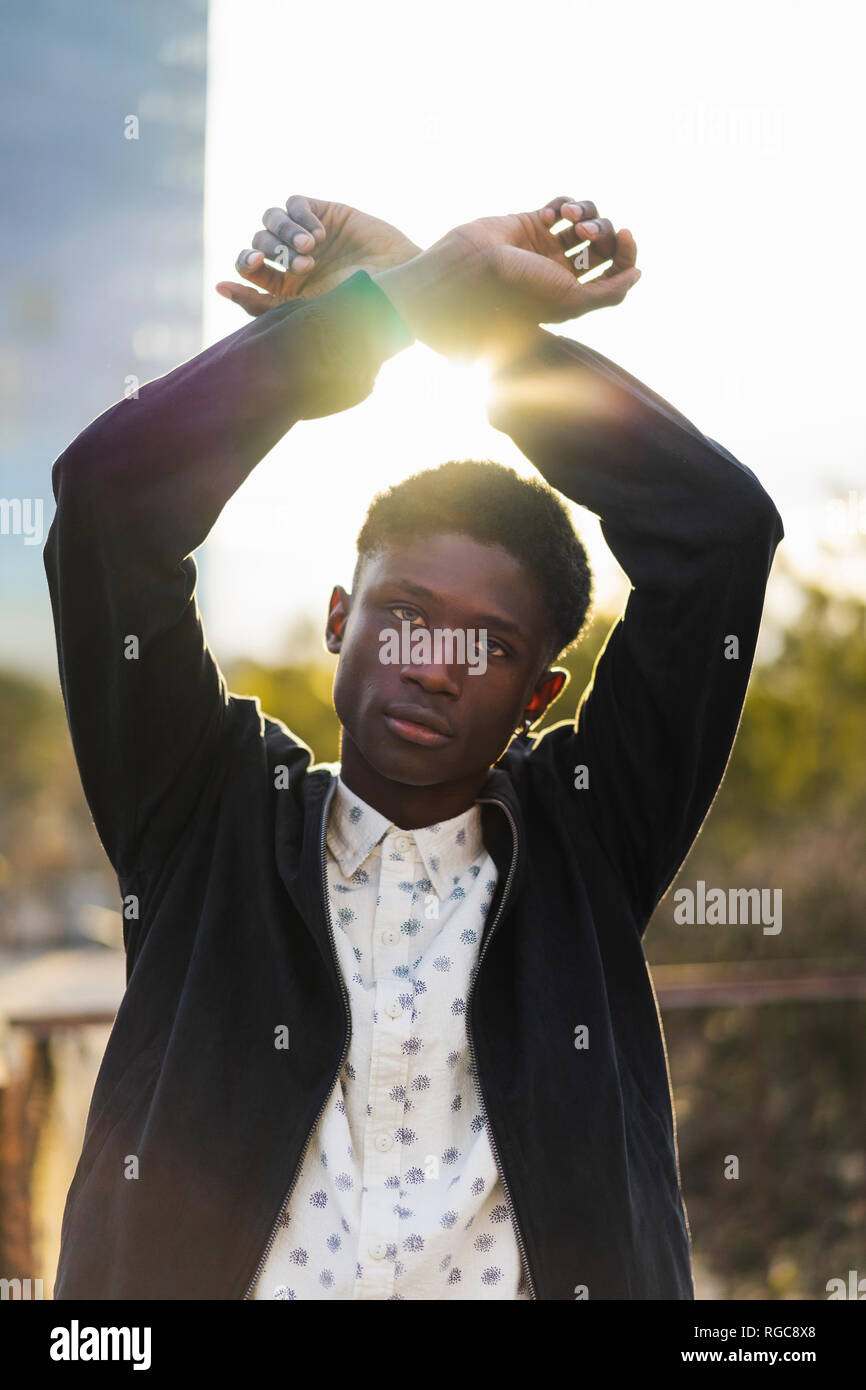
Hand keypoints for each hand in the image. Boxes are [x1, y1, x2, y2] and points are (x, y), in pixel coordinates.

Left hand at [215, 195, 420, 315]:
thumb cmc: (353, 307)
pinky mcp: (325, 212)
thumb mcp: (303, 311)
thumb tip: (218, 286)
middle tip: (301, 266)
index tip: (254, 267)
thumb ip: (260, 303)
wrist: (397, 285)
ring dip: (286, 233)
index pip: (248, 270)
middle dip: (272, 251)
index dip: (244, 265)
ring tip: (312, 249)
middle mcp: (293, 260)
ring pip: (271, 219)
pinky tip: (320, 234)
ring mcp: (308, 234)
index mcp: (285, 288)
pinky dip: (301, 215)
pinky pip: (294, 202)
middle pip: (257, 242)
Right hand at [373, 194, 640, 359]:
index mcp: (573, 294)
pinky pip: (563, 204)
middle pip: (605, 243)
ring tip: (567, 219)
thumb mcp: (571, 301)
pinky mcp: (531, 222)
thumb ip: (610, 292)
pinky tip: (553, 213)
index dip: (628, 253)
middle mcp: (562, 271)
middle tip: (587, 232)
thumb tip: (639, 275)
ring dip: (586, 212)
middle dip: (604, 232)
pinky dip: (566, 203)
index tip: (627, 236)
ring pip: (587, 220)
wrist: (470, 271)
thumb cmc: (518, 291)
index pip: (616, 271)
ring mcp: (547, 245)